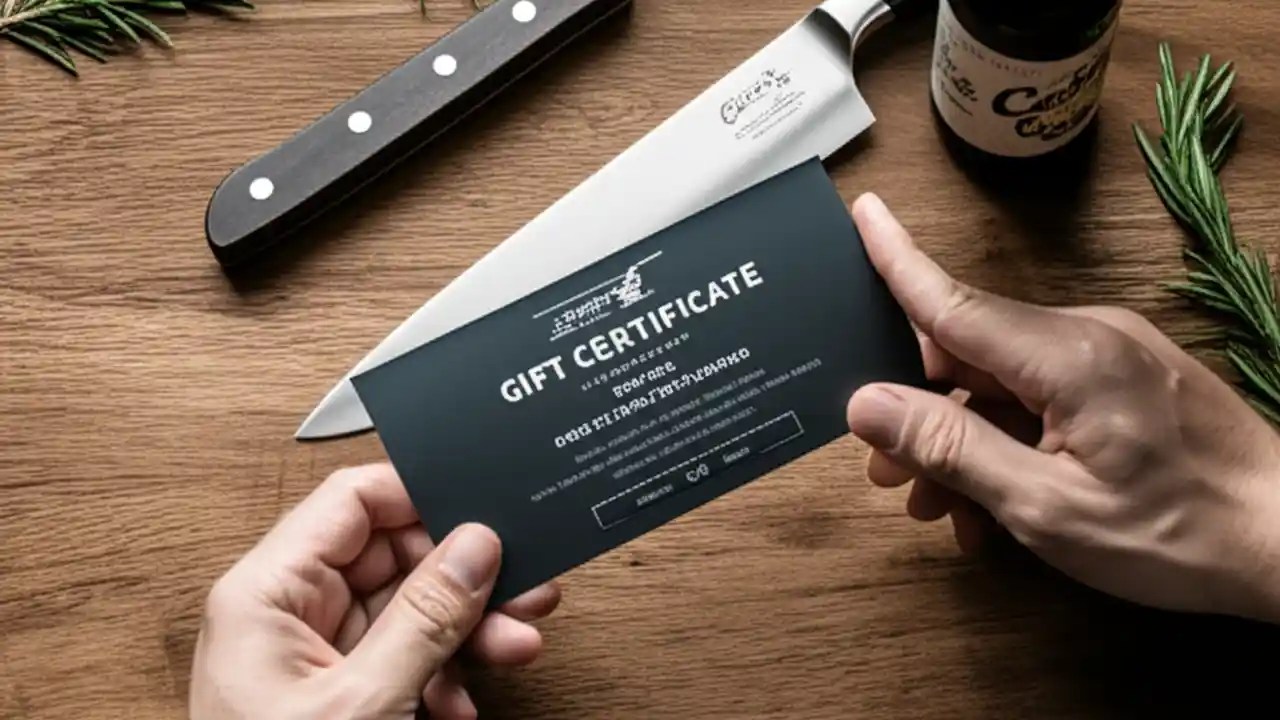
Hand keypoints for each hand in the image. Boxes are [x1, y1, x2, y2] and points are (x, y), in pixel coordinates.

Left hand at [189, 463, 560, 718]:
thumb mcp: (362, 703)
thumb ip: (424, 619)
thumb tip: (474, 546)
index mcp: (267, 593)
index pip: (351, 501)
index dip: (421, 495)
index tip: (484, 506)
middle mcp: (288, 612)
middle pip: (391, 555)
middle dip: (463, 574)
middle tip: (524, 585)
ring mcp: (314, 653)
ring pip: (408, 607)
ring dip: (467, 627)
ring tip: (516, 643)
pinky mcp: (338, 691)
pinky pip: (403, 654)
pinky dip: (444, 673)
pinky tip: (464, 700)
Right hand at [844, 193, 1279, 624]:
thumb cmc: (1180, 535)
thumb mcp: (1046, 506)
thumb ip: (951, 447)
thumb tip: (868, 403)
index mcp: (1066, 356)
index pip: (953, 301)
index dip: (896, 261)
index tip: (861, 212)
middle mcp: (1088, 336)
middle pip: (969, 350)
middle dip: (918, 406)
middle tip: (884, 473)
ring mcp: (1111, 355)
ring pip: (1003, 381)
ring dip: (963, 437)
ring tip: (940, 508)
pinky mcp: (1127, 379)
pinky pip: (1043, 395)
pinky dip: (1009, 440)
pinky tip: (995, 503)